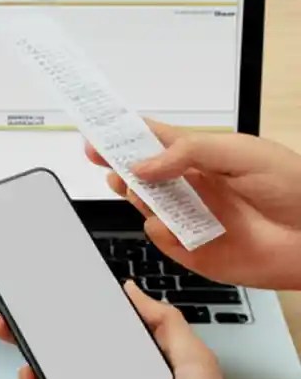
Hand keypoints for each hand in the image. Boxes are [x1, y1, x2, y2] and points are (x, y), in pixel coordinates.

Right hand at [0, 282, 290, 378]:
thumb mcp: (195, 357)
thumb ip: (164, 321)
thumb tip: (132, 289)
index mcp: (139, 357)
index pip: (98, 326)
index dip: (72, 310)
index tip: (49, 291)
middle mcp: (116, 377)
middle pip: (67, 347)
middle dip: (38, 327)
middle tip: (14, 309)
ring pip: (55, 375)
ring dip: (30, 355)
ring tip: (12, 334)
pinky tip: (29, 376)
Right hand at [87, 120, 300, 289]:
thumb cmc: (297, 188)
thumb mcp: (241, 153)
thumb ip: (188, 152)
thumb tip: (143, 162)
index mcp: (204, 157)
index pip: (155, 140)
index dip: (124, 133)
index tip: (97, 128)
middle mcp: (194, 187)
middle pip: (141, 173)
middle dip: (118, 165)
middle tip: (103, 160)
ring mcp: (193, 218)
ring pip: (145, 205)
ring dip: (135, 196)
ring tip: (138, 189)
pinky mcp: (195, 250)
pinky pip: (161, 239)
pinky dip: (159, 231)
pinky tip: (171, 225)